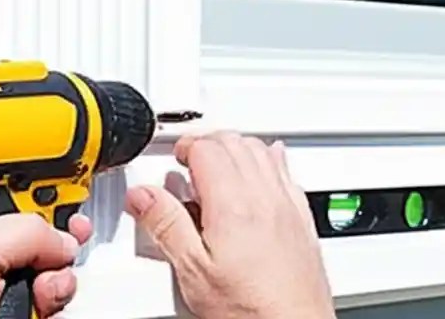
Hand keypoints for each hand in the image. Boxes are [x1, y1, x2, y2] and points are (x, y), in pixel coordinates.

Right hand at [125, 132, 334, 318]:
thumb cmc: (251, 310)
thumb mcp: (194, 272)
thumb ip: (166, 227)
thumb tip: (143, 195)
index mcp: (233, 204)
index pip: (207, 148)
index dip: (184, 147)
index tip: (173, 160)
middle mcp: (265, 196)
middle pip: (234, 141)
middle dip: (207, 143)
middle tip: (188, 162)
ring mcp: (287, 204)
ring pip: (261, 150)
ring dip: (236, 148)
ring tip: (217, 167)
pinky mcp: (301, 217)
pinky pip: (285, 171)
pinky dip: (268, 160)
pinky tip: (264, 168)